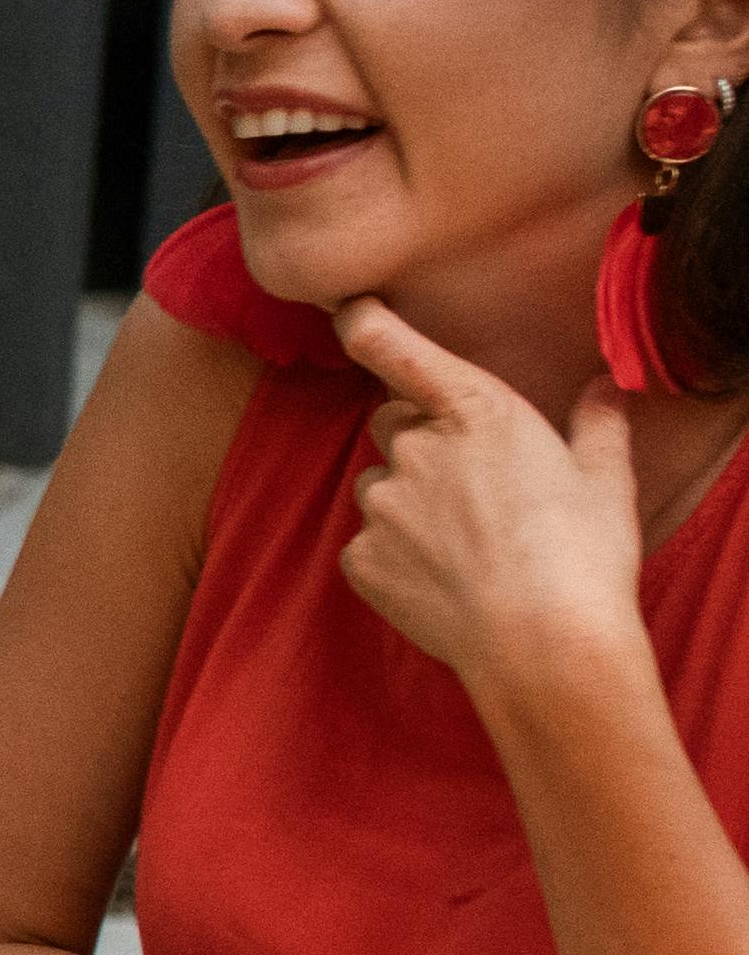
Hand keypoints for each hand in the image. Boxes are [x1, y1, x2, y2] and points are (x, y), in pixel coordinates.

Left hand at [330, 298, 650, 701]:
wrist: (545, 644)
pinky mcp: (360, 559)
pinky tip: (442, 580)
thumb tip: (604, 389)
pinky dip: (395, 557)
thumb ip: (597, 425)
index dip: (363, 322)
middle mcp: (414, 449)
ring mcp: (381, 505)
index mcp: (474, 411)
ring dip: (408, 502)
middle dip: (419, 441)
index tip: (349, 310)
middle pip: (391, 424)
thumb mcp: (606, 480)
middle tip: (472, 485)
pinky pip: (367, 546)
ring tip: (466, 544)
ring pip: (380, 487)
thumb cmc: (584, 557)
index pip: (390, 347)